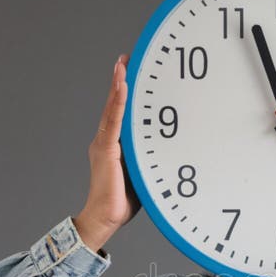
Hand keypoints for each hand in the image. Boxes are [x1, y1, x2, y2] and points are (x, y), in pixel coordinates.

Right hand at [73, 54, 140, 252]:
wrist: (106, 218)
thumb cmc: (124, 201)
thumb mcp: (143, 175)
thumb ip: (151, 159)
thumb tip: (171, 151)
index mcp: (116, 146)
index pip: (122, 114)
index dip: (126, 93)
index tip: (132, 72)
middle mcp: (107, 141)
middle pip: (116, 106)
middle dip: (121, 81)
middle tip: (128, 58)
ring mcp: (104, 144)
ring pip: (114, 109)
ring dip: (119, 85)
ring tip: (123, 64)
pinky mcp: (106, 149)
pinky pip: (113, 121)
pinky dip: (118, 101)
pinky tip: (122, 84)